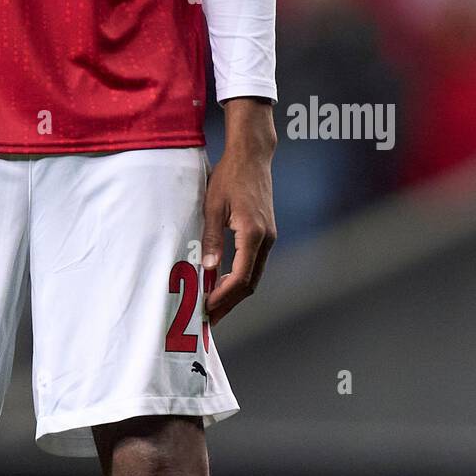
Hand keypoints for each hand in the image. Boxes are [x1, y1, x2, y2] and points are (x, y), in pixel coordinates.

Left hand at [202, 98, 276, 326]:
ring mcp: (269, 237)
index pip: (240, 278)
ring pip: (254, 276)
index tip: (206, 309)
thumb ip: (212, 239)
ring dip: (234, 292)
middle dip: (229, 303)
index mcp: (253, 234)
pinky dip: (240, 277)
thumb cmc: (229, 177)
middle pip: (250, 283)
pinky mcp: (266, 233)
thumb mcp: (213, 206)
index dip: (223, 297)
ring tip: (212, 306)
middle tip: (208, 319)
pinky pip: (254, 263)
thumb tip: (207, 269)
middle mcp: (266, 239)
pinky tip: (223, 281)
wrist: (252, 156)